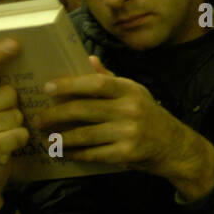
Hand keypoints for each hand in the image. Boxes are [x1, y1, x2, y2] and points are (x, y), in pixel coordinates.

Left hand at [34, 56, 213, 199]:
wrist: (175, 146)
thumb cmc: (150, 116)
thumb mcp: (135, 93)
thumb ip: (110, 78)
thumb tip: (87, 59)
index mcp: (130, 90)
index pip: (97, 83)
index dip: (70, 84)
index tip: (48, 88)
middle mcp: (130, 109)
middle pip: (84, 109)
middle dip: (56, 114)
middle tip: (38, 119)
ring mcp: (129, 133)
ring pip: (84, 134)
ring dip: (61, 137)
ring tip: (47, 138)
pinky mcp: (126, 154)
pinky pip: (93, 154)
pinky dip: (75, 154)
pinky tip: (65, 152)